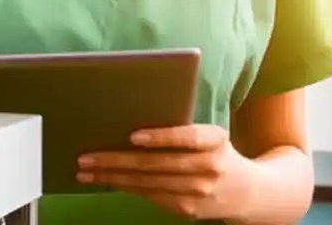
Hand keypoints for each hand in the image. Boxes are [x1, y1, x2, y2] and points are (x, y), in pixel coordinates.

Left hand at [77, 125, 259, 220]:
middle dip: (116, 160)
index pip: (188, 137)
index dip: (161, 137)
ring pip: (147, 183)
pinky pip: (149, 195)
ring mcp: (198, 192)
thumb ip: (180, 128)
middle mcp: (209, 167)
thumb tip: (127, 122)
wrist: (246, 192)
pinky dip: (124, 187)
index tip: (133, 136)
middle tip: (86, 156)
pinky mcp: (187, 209)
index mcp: (215, 140)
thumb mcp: (209, 135)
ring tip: (85, 170)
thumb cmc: (214, 152)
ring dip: (111, 177)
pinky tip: (104, 181)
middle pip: (157, 164)